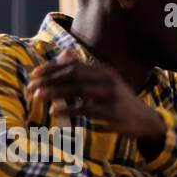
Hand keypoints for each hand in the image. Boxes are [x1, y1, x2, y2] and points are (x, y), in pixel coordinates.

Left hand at [26, 49, 165, 141]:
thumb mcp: (104, 83)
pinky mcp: (112, 112)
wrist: (145, 120)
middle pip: (73, 75)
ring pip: (78, 89)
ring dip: (55, 92)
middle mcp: (107, 79)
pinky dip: (69, 109)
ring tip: (38, 95)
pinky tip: (54, 111)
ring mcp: (111, 95)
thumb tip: (62, 55)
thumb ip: (84, 72)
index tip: (34, 74)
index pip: (72, 65)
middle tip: (31, 86)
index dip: (51, 68)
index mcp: (103, 70)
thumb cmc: (119, 102)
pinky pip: (86, 109)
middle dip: (49, 79)